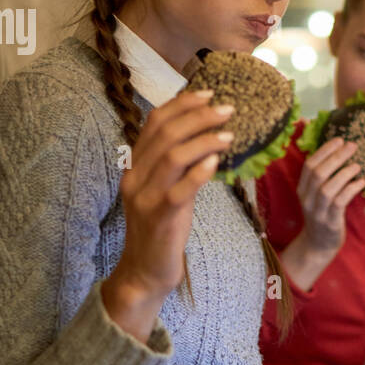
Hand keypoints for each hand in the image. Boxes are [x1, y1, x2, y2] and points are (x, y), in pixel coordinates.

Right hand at [103, 91, 235, 329]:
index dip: (180, 104)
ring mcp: (145, 197)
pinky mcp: (159, 218)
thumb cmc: (162, 229)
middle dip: (198, 116)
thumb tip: (206, 137)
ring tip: (229, 135)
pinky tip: (217, 162)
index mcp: (134, 166)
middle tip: (227, 109)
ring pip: (172, 156)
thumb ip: (177, 166)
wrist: (145, 271)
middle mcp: (135, 177)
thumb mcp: (166, 190)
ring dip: (204, 140)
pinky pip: (180, 189)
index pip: (153, 123)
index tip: (207, 93)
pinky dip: (199, 171)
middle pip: (164, 133)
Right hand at [295, 137, 364, 254]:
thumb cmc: (322, 214)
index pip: (309, 165)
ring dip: (344, 173)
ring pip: (327, 188)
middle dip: (336, 157)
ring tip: (357, 165)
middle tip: (352, 146)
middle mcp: (307, 199)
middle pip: (318, 173)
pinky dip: (350, 190)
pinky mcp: (329, 222)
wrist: (318, 245)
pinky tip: (361, 182)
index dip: (324, 150)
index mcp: (302, 189)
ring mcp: (317, 211)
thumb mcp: (316, 195)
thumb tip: (342, 153)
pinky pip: (339, 202)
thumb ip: (324, 178)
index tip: (339, 139)